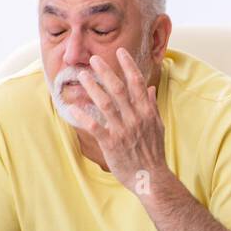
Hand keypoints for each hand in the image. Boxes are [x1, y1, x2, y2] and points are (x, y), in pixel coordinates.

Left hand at [69, 48, 168, 192]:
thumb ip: (152, 106)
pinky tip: (72, 107)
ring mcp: (123, 130)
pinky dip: (83, 116)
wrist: (151, 178)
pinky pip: (95, 126)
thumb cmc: (153, 153)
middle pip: (119, 89)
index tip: (120, 52)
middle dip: (106, 72)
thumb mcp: (158, 126)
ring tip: (82, 76)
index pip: (137, 83)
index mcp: (146, 112)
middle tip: (94, 58)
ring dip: (93, 88)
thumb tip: (150, 88)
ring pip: (106, 104)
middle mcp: (135, 118)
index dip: (128, 66)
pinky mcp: (111, 143)